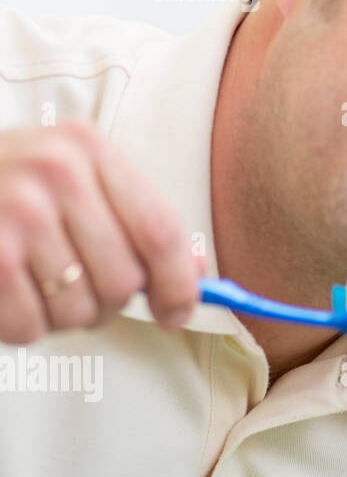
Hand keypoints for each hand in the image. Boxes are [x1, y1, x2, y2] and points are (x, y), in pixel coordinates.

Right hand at [0, 120, 205, 343]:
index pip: (160, 230)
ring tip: (39, 286)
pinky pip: (30, 325)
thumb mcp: (73, 178)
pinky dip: (25, 327)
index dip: (180, 284)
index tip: (180, 313)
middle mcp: (55, 172)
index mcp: (89, 149)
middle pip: (124, 279)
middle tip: (85, 292)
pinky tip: (9, 297)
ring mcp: (14, 212)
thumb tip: (198, 279)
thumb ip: (135, 221)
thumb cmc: (5, 185)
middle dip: (112, 303)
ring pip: (80, 309)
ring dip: (66, 316)